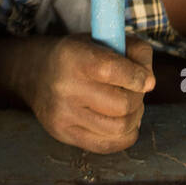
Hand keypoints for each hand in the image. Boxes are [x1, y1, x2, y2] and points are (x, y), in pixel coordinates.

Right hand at [25, 33, 154, 152]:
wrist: (36, 73)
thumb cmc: (78, 55)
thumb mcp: (104, 39)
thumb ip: (136, 52)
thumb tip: (149, 82)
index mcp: (74, 57)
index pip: (112, 70)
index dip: (137, 77)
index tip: (145, 79)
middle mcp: (65, 87)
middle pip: (121, 104)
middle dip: (137, 98)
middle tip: (134, 91)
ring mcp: (63, 114)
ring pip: (118, 128)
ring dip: (133, 117)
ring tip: (128, 106)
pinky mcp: (63, 134)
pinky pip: (106, 145)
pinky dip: (124, 136)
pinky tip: (123, 123)